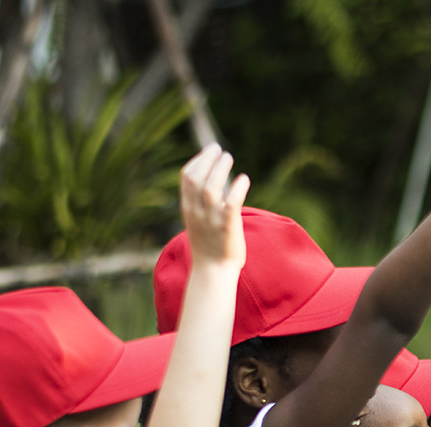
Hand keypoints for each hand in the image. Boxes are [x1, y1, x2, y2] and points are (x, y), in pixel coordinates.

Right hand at [180, 144, 249, 268]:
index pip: (187, 178)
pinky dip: (236, 189)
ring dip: (219, 169)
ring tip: (229, 157)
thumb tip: (212, 181)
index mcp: (188, 209)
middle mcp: (197, 213)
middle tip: (220, 150)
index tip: (210, 150)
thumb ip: (201, 202)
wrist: (213, 272)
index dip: (198, 160)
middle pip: (197, 179)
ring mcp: (211, 221)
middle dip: (207, 160)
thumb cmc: (209, 246)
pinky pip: (230, 205)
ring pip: (210, 189)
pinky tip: (244, 179)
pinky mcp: (227, 229)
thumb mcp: (199, 220)